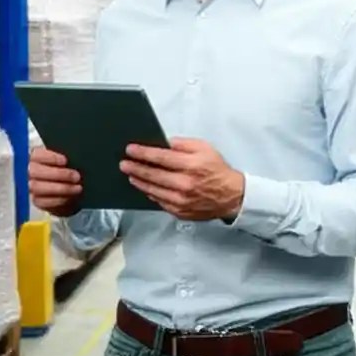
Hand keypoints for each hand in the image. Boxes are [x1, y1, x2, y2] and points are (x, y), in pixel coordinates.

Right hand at [28, 147, 82, 216]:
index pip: (36, 154)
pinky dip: (58, 199)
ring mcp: (29, 187)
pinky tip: (70, 197)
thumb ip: (64, 160)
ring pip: (37, 187)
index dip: (50, 157)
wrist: (65, 190)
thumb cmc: (64, 171)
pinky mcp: (35, 200)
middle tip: (76, 176)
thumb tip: (72, 161)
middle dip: (58, 174)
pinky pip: (42, 201)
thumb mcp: (64, 162)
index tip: (65, 161)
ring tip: (77, 188)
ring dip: (60, 188)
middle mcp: (28, 171)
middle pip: (35, 171)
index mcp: (34, 157)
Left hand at [120, 138, 245, 221]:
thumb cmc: (218, 171)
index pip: (160, 157)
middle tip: (124, 163)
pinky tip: (145, 187)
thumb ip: (184, 144)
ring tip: (131, 175)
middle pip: (153, 174)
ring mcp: (181, 200)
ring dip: (140, 181)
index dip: (143, 152)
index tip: (131, 150)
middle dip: (135, 167)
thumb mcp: (205, 148)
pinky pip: (159, 202)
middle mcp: (185, 184)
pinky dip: (150, 194)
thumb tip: (165, 143)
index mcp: (191, 165)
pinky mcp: (180, 211)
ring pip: (153, 190)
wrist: (231, 196)